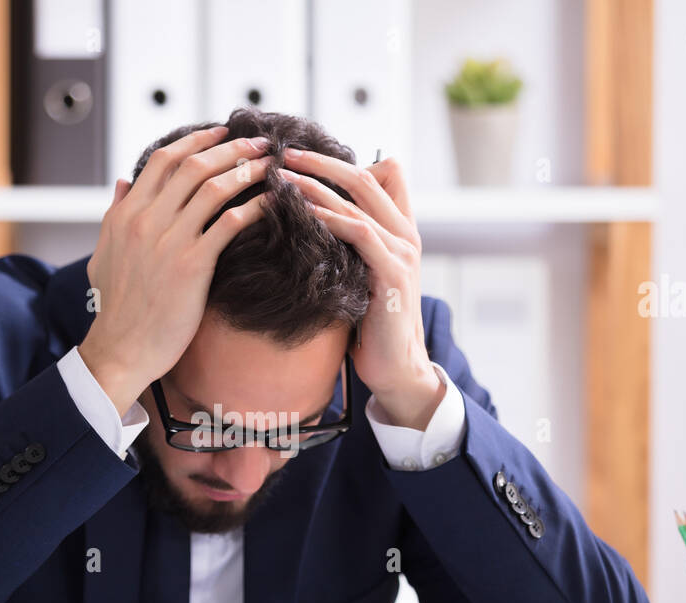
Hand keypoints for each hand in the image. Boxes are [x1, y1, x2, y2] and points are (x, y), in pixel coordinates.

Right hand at [80, 127, 273, 412]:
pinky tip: (272, 201)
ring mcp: (169, 241)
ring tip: (272, 164)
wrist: (122, 348)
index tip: (224, 132)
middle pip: (194, 165)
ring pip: (213, 187)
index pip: (165, 160)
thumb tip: (123, 180)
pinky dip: (253, 206)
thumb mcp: (103, 253)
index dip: (198, 140)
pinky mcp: (192, 265)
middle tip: (260, 142)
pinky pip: (229, 223)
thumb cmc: (117, 308)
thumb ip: (114, 212)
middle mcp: (146, 220)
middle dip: (232, 147)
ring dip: (247, 170)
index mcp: (126, 213)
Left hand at [277, 151, 442, 429]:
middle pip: (366, 175)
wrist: (395, 367)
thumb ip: (347, 247)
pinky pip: (358, 231)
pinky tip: (300, 210)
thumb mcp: (358, 275)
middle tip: (282, 152)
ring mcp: (401, 251)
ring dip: (316, 182)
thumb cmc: (369, 325)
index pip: (382, 173)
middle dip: (321, 160)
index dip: (343, 161)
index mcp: (398, 229)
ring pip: (359, 198)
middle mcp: (405, 233)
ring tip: (280, 175)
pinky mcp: (392, 272)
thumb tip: (306, 224)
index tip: (300, 158)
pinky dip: (328, 216)